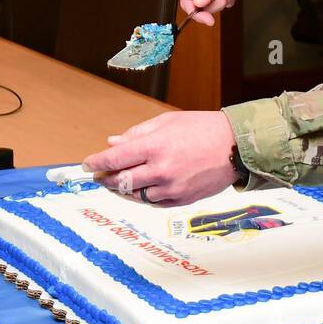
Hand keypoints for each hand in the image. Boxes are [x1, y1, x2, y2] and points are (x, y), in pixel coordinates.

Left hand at [80, 111, 238, 205]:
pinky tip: (145, 186)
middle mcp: (161, 170)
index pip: (114, 158)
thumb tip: (112, 144)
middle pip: (121, 180)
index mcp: (155, 146)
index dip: (96, 162)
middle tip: (101, 175)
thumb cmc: (203, 129)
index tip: (87, 164)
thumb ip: (137, 134)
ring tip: (124, 179)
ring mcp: (171, 187)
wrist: (236, 146)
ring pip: (135, 194)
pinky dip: (145, 195)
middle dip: (107, 178)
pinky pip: (154, 202)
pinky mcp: (182, 199)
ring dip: (125, 188)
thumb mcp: (168, 121)